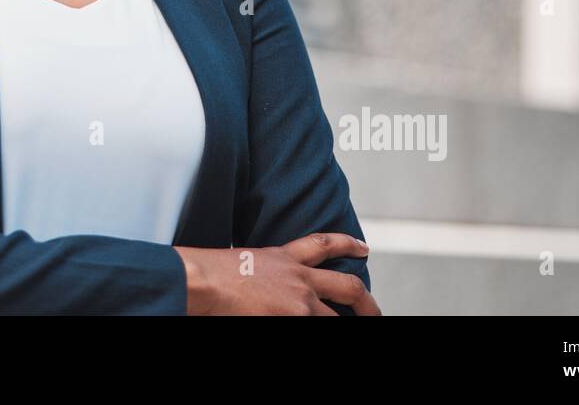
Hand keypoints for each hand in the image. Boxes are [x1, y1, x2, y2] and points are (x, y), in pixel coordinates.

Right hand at [173, 232, 380, 314]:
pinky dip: (323, 328)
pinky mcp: (294, 319)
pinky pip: (317, 326)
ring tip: (362, 327)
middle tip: (374, 311)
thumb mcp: (245, 261)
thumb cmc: (211, 271)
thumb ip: (265, 270)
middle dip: (367, 302)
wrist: (204, 279)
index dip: (348, 244)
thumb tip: (269, 285)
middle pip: (348, 286)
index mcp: (284, 257)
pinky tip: (329, 333)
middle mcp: (299, 277)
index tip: (364, 248)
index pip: (323, 245)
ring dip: (349, 323)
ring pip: (337, 317)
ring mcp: (300, 302)